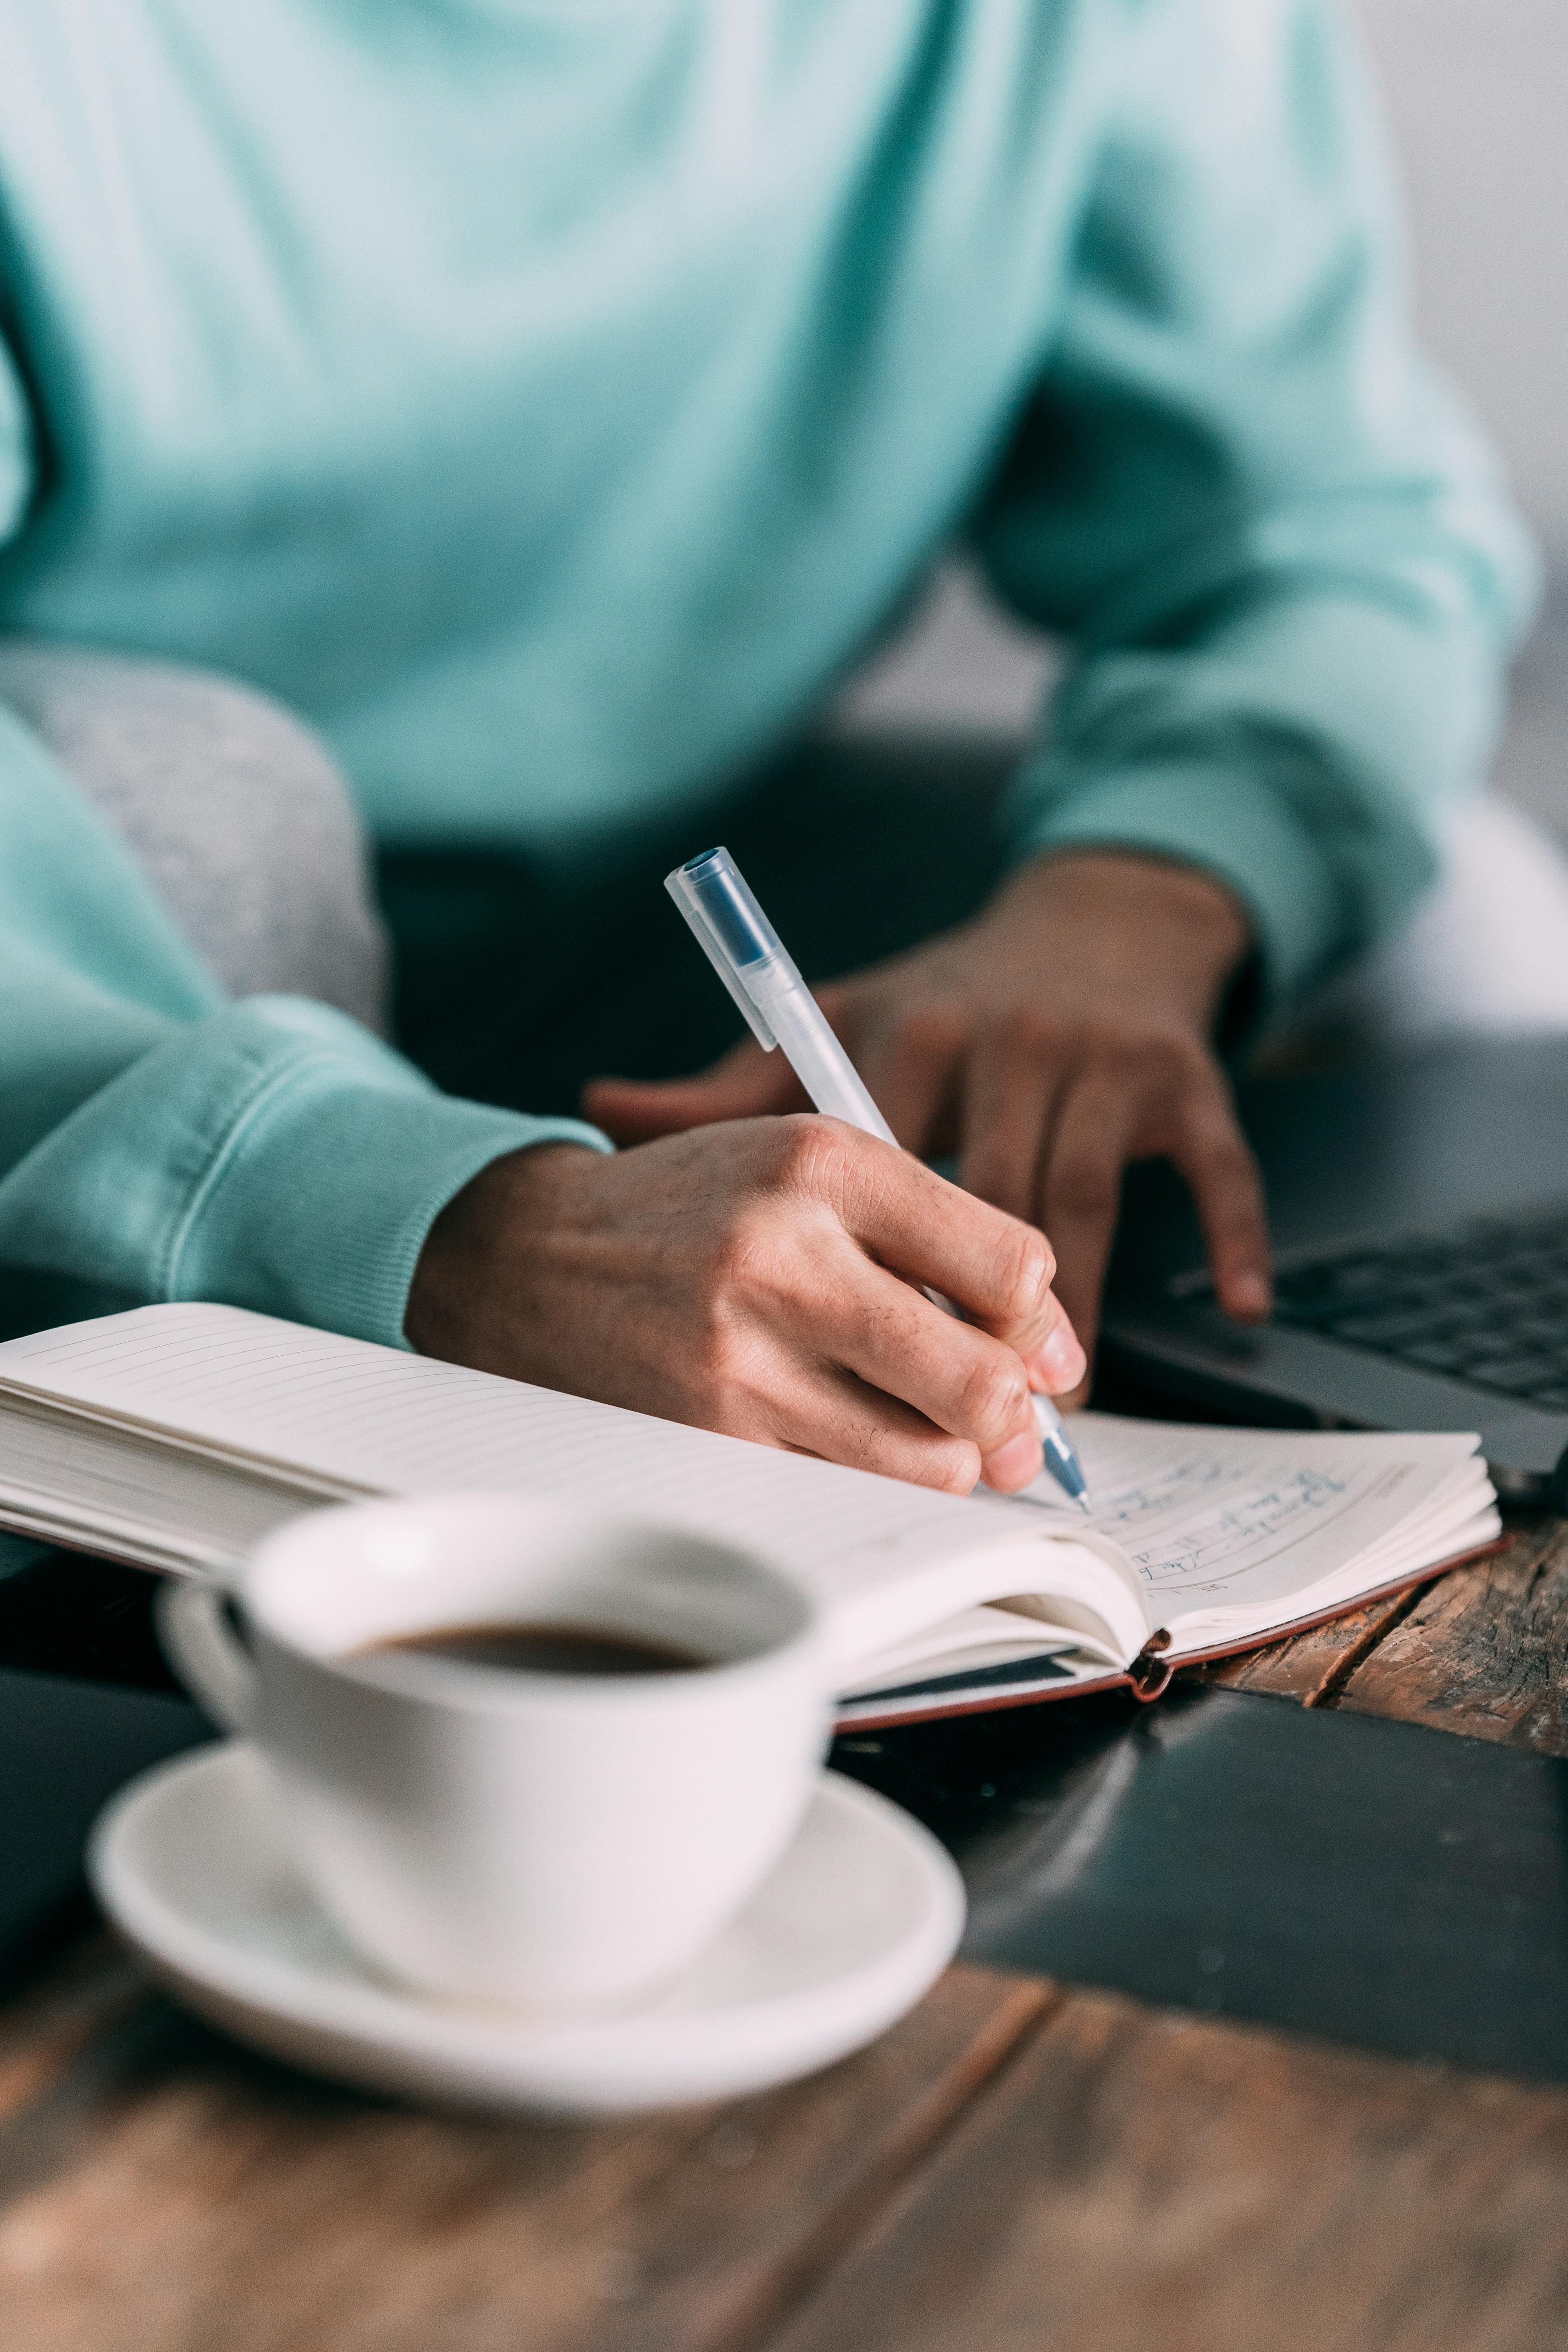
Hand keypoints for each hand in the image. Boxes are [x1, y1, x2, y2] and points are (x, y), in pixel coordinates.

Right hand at [406, 1117, 1086, 1494]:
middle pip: (980, 1380)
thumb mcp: (805, 1165)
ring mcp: (741, 1355)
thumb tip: (1052, 1349)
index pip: (1010, 1265)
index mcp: (824, 1162)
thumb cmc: (692, 1209)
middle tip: (1010, 1426)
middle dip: (1016, 1419)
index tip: (1040, 1350)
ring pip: (924, 1457)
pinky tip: (846, 1443)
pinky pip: (844, 1487)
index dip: (1045, 1325)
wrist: (525, 1256)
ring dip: (949, 1461)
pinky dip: (868, 1480)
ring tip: (930, 1435)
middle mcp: (783, 1253)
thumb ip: (932, 1233)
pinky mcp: (707, 1435)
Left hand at [586, 851, 1270, 1391]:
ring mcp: (1099, 1057)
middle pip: (988, 1206)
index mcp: (907, 1036)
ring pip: (1085, 1201)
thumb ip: (730, 1082)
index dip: (875, 1279)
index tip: (855, 1365)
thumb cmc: (948, 999)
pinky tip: (1231, 1308)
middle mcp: (1003, 1040)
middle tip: (975, 1424)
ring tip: (1061, 1405)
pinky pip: (1215, 1165)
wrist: (1094, 919)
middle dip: (980, 1326)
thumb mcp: (834, 1020)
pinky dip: (1231, 1235)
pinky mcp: (1184, 1070)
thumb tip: (599, 1102)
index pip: (883, 1177)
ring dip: (1082, 1312)